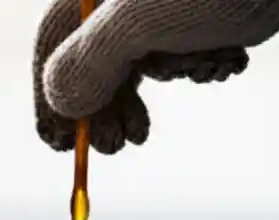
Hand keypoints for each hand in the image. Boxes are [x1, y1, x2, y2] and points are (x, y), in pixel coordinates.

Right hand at [34, 0, 278, 153]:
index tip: (62, 145)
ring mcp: (167, 0)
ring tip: (195, 78)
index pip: (55, 40)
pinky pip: (189, 46)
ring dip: (171, 80)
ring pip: (148, 57)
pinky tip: (225, 60)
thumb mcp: (141, 24)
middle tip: (124, 145)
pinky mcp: (207, 6)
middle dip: (114, 103)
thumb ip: (91, 63)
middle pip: (99, 54)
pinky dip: (205, 64)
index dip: (52, 96)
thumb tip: (60, 101)